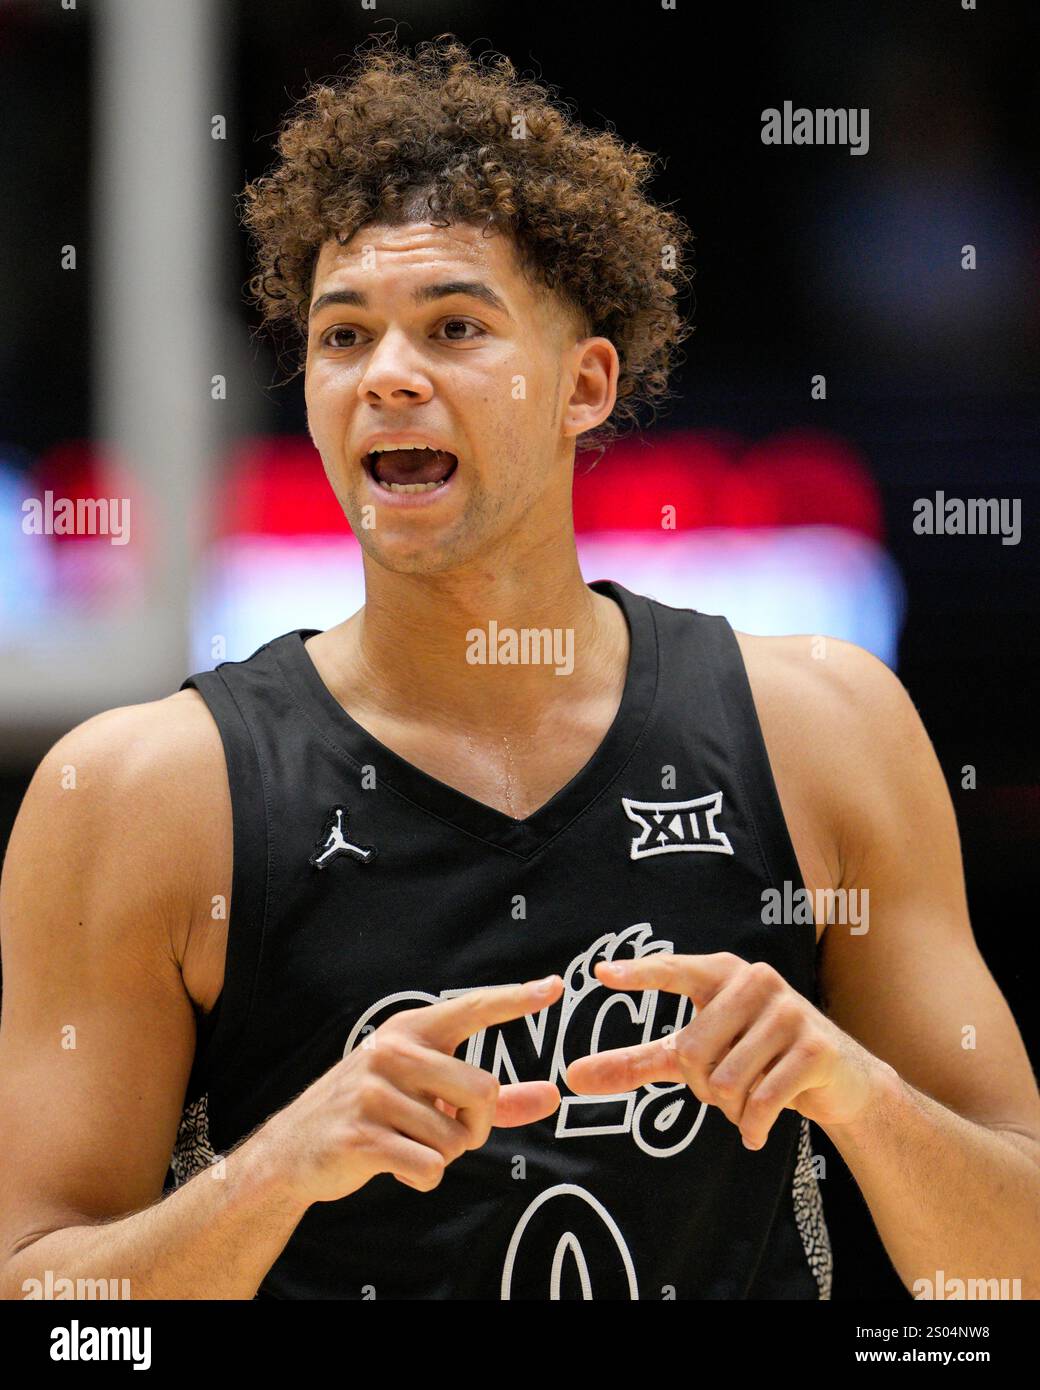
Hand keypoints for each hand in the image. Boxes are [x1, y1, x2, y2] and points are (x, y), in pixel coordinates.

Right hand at [261, 975, 563, 1203]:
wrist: (295, 1150)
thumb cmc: (376, 1115)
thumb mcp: (427, 1094)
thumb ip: (494, 1098)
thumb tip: (553, 1096)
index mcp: (410, 1030)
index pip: (473, 1008)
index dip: (516, 999)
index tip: (556, 986)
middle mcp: (392, 1051)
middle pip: (483, 1091)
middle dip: (477, 1127)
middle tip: (448, 1131)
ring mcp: (373, 1092)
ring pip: (455, 1140)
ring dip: (443, 1156)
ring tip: (409, 1143)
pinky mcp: (361, 1136)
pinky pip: (429, 1169)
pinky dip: (423, 1178)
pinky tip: (394, 1165)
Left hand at [564, 953, 893, 1149]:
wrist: (839, 1076)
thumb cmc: (754, 1056)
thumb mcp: (694, 1055)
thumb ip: (635, 1062)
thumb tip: (572, 1076)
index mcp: (721, 973)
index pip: (672, 970)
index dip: (638, 973)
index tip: (600, 973)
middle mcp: (755, 981)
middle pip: (692, 1051)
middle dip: (701, 1086)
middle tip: (725, 1087)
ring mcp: (788, 1011)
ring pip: (726, 1082)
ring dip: (730, 1109)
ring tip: (748, 1100)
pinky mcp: (814, 1048)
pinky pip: (762, 1100)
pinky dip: (753, 1126)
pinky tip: (756, 1130)